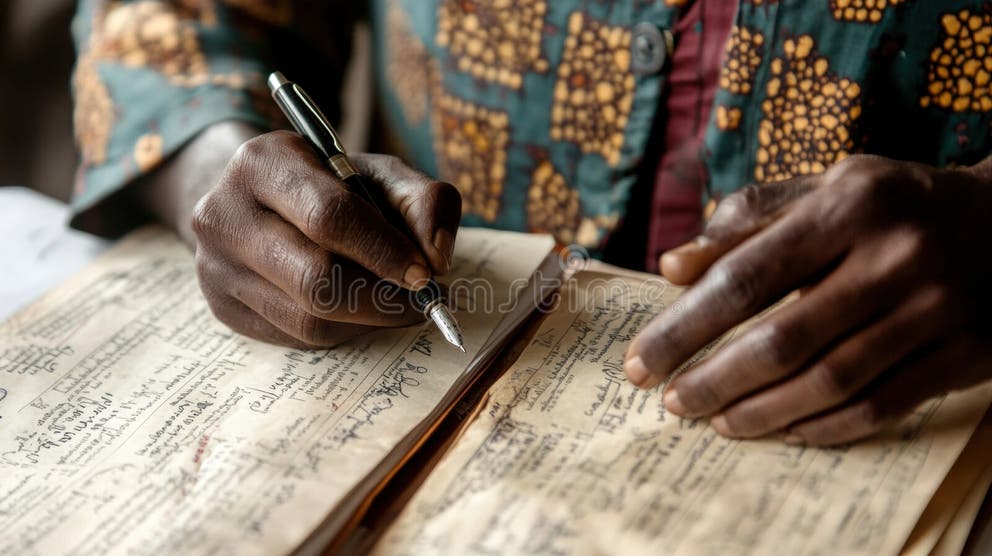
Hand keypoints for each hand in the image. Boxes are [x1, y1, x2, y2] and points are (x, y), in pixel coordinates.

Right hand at [189, 129, 460, 348]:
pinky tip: (358, 311)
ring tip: (396, 304)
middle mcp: (224, 213)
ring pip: (306, 318)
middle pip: (315, 278)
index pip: (329, 216)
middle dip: (381, 298)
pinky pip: (294, 337)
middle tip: (421, 302)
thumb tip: (437, 257)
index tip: (426, 275)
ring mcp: (215, 265)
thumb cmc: (331, 185)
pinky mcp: (221, 307)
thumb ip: (425, 201)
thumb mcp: (382, 173)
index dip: (384, 251)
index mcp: (263, 161)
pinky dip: (341, 331)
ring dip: (366, 320)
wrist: (261, 200)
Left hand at [624, 154, 991, 445]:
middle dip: (713, 379)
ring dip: (760, 411)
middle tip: (671, 402)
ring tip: (715, 419)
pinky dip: (822, 426)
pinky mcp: (964, 353)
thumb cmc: (894, 205)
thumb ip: (748, 219)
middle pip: (782, 338)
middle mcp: (895, 256)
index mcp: (848, 205)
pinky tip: (781, 429)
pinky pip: (880, 405)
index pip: (745, 276)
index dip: (685, 327)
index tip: (641, 360)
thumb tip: (673, 268)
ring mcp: (936, 309)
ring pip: (829, 381)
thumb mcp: (827, 187)